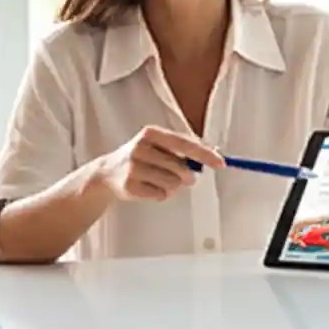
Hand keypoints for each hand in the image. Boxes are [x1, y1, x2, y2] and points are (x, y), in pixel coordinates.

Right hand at [93, 126, 224, 201]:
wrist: (107, 173)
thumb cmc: (141, 157)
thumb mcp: (159, 146)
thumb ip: (184, 148)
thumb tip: (215, 153)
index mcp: (151, 133)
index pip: (184, 143)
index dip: (205, 154)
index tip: (221, 163)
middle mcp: (141, 148)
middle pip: (180, 167)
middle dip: (188, 176)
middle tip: (188, 178)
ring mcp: (133, 168)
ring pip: (172, 183)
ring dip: (173, 186)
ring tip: (162, 181)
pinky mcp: (130, 186)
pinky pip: (160, 195)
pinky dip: (160, 194)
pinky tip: (149, 187)